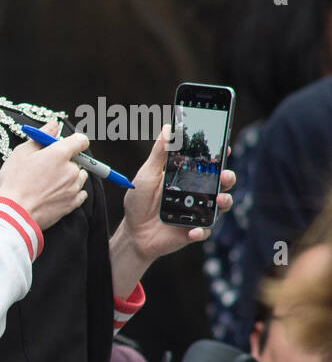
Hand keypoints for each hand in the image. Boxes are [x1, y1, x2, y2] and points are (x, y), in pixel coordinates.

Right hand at [0, 120, 89, 229]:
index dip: (74, 141)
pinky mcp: (72, 204)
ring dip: (70, 177)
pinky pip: (80, 194)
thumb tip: (53, 125)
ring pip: (79, 177)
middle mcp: (71, 169)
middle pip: (78, 160)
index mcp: (59, 153)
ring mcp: (73, 188)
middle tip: (46, 168)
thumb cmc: (14, 182)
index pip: (80, 140)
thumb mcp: (21, 153)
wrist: (14, 214)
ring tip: (49, 183)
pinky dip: (72, 192)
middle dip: (66, 162)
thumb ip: (41, 137)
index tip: (65, 145)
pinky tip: (56, 194)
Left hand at [109, 125, 236, 295]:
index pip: (209, 164)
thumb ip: (159, 154)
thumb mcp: (147, 176)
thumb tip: (168, 128)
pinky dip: (200, 231)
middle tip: (224, 175)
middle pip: (222, 183)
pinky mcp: (194, 231)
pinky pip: (204, 231)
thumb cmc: (140, 202)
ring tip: (218, 199)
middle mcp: (198, 194)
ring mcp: (199, 212)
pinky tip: (192, 230)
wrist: (133, 232)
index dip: (219, 155)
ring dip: (224, 202)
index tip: (223, 147)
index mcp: (188, 178)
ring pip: (221, 206)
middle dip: (228, 177)